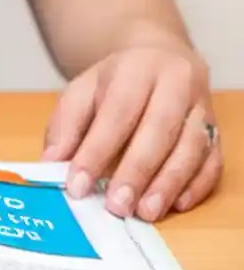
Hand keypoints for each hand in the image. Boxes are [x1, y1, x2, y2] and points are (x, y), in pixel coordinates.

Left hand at [42, 46, 221, 221]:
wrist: (159, 58)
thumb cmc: (115, 82)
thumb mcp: (81, 92)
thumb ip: (65, 126)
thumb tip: (51, 163)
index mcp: (136, 69)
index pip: (117, 113)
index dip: (97, 151)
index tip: (79, 185)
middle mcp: (176, 83)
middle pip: (159, 130)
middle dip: (136, 172)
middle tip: (117, 206)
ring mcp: (201, 106)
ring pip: (192, 147)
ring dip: (168, 184)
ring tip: (145, 212)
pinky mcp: (218, 128)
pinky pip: (213, 159)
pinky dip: (196, 185)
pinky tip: (176, 204)